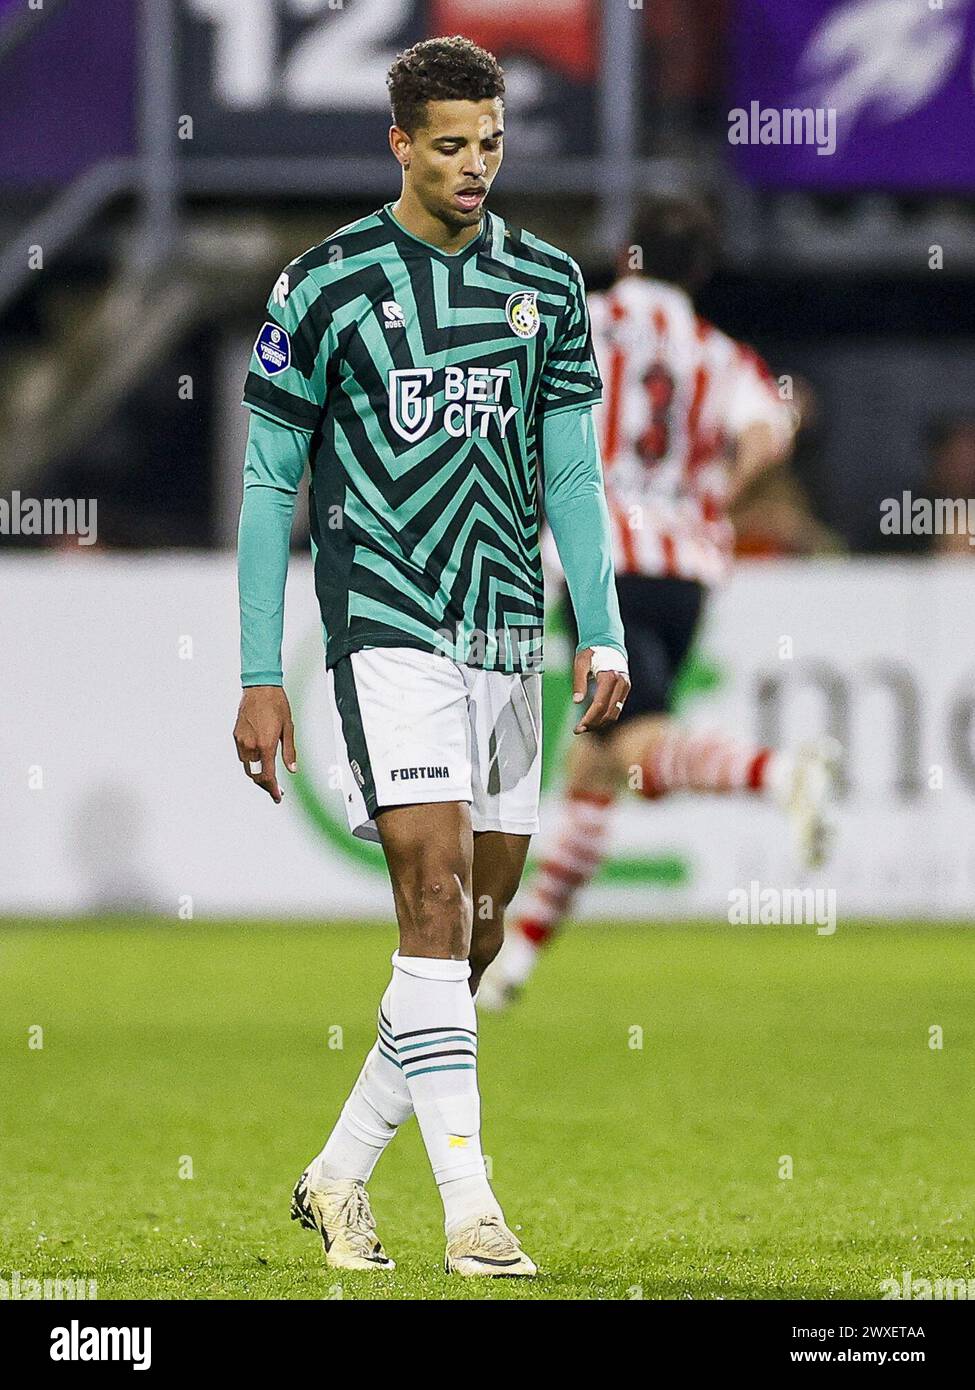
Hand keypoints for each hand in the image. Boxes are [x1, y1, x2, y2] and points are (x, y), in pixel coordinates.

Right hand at [233, 686, 297, 802]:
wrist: (260, 687)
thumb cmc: (276, 705)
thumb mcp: (288, 729)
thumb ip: (289, 752)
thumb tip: (292, 769)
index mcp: (265, 745)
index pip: (268, 776)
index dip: (272, 789)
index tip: (277, 797)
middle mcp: (251, 745)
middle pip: (255, 775)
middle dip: (265, 785)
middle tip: (275, 790)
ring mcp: (241, 740)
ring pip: (247, 767)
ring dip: (257, 775)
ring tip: (268, 777)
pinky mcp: (236, 735)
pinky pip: (242, 755)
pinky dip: (250, 763)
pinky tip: (259, 762)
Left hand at [572, 647, 629, 733]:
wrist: (608, 642)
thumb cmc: (593, 651)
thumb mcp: (580, 662)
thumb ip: (578, 682)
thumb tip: (577, 701)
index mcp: (609, 676)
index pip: (600, 704)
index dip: (589, 718)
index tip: (578, 727)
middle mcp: (621, 683)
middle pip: (609, 712)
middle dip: (593, 724)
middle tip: (578, 730)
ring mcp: (625, 687)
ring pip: (615, 713)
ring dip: (600, 723)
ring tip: (585, 727)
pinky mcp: (625, 690)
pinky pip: (617, 708)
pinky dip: (606, 717)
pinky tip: (594, 720)